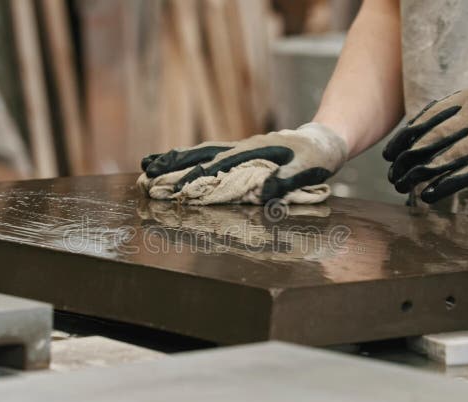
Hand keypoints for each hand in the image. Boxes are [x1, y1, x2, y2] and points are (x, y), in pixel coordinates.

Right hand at [138, 123, 349, 204]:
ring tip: (146, 169)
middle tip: (145, 182)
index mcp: (254, 156)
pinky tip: (169, 162)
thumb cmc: (316, 158)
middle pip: (200, 161)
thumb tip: (266, 195)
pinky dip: (185, 157)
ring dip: (172, 163)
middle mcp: (239, 151)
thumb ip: (287, 181)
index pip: (218, 171)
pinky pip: (206, 154)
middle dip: (173, 172)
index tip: (175, 193)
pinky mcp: (236, 153)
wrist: (322, 140)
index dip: (197, 182)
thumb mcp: (308, 169)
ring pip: (198, 155)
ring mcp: (236, 150)